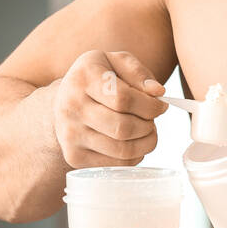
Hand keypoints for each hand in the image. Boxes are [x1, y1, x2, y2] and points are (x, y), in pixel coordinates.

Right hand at [51, 50, 167, 168]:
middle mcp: (71, 106)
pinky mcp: (74, 157)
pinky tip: (134, 143)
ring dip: (145, 143)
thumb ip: (138, 73)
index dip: (150, 106)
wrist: (64, 100)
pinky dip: (134, 157)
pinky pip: (115, 165)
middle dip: (148, 126)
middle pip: (123, 127)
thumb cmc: (97, 78)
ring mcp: (70, 135)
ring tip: (147, 132)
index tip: (161, 106)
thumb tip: (158, 92)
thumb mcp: (116, 62)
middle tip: (152, 121)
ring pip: (122, 150)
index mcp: (83, 78)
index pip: (124, 99)